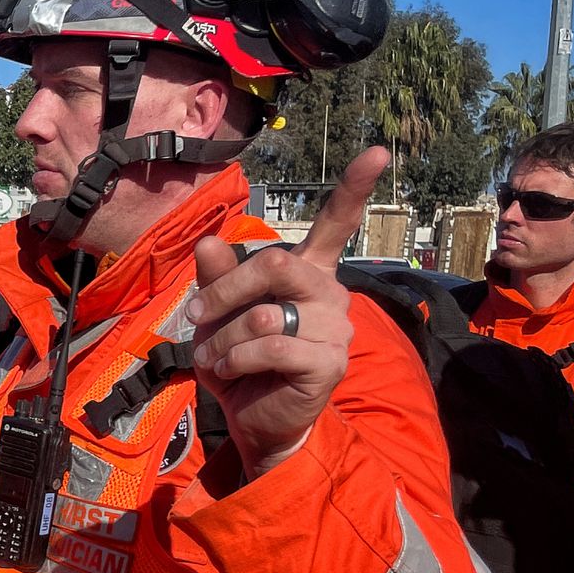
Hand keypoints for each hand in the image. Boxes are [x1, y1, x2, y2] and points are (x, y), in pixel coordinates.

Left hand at [186, 147, 388, 475]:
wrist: (255, 420)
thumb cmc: (240, 362)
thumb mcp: (217, 316)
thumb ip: (215, 278)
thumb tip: (207, 241)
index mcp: (308, 274)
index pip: (337, 224)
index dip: (354, 188)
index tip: (378, 152)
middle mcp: (329, 294)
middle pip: (274, 263)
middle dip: (223, 291)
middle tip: (195, 316)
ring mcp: (335, 329)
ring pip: (264, 313)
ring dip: (222, 338)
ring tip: (215, 358)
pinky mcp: (328, 363)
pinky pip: (270, 346)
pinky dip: (235, 359)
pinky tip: (230, 371)